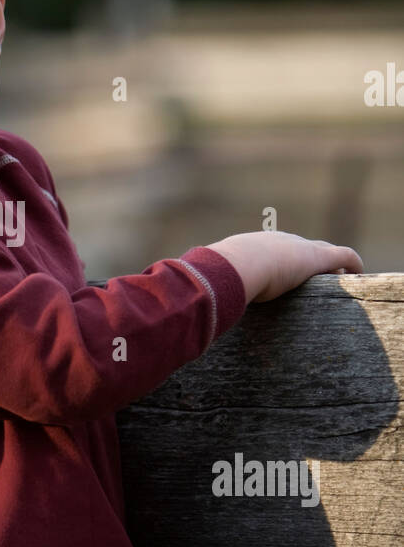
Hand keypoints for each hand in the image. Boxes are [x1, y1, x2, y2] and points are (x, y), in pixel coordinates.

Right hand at [206, 231, 363, 303]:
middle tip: (315, 281)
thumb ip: (204, 292)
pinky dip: (351, 264)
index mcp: (253, 246)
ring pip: (323, 253)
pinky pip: (343, 256)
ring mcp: (298, 247)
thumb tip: (188, 305)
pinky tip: (358, 276)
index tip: (284, 277)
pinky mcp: (318, 256)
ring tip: (337, 282)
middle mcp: (278, 241)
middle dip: (309, 263)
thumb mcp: (210, 283)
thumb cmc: (219, 277)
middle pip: (301, 249)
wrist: (235, 265)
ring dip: (330, 267)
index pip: (273, 251)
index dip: (282, 264)